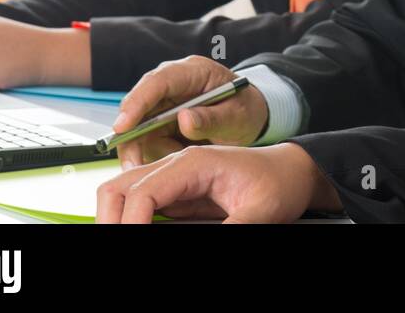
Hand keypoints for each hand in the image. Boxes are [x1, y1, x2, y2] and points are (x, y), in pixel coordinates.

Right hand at [95, 143, 341, 223]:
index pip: (143, 190)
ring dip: (119, 219)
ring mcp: (173, 178)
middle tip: (121, 243)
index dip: (131, 224)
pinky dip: (133, 221)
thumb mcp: (262, 211)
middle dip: (111, 220)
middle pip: (119, 187)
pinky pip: (141, 205)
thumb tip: (195, 238)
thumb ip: (232, 228)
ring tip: (129, 239)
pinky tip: (144, 232)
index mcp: (194, 162)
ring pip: (123, 194)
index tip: (136, 243)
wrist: (292, 173)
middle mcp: (177, 165)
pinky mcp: (176, 193)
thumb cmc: (280, 183)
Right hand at [113, 56, 268, 168]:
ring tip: (178, 156)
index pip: (158, 81)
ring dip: (150, 151)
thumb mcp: (237, 116)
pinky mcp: (158, 122)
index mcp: (193, 72)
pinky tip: (176, 156)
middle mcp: (171, 85)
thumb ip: (213, 118)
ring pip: (137, 129)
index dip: (137, 102)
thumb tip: (184, 120)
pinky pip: (146, 142)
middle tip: (134, 166)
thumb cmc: (244, 110)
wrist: (247, 118)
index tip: (123, 127)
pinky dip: (156, 155)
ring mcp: (162, 103)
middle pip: (137, 107)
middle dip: (131, 137)